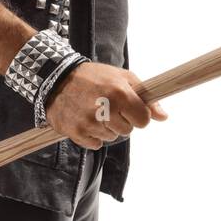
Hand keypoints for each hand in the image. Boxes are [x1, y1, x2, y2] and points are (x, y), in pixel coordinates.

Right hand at [45, 62, 168, 149]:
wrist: (57, 78)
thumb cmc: (94, 77)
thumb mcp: (123, 78)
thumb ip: (146, 97)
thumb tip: (163, 117)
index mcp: (120, 94)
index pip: (143, 121)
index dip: (138, 115)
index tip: (129, 108)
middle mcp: (105, 110)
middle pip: (127, 131)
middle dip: (121, 121)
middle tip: (108, 106)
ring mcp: (89, 123)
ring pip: (111, 138)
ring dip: (106, 128)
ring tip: (94, 110)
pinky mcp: (76, 132)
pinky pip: (95, 144)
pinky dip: (92, 135)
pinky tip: (85, 119)